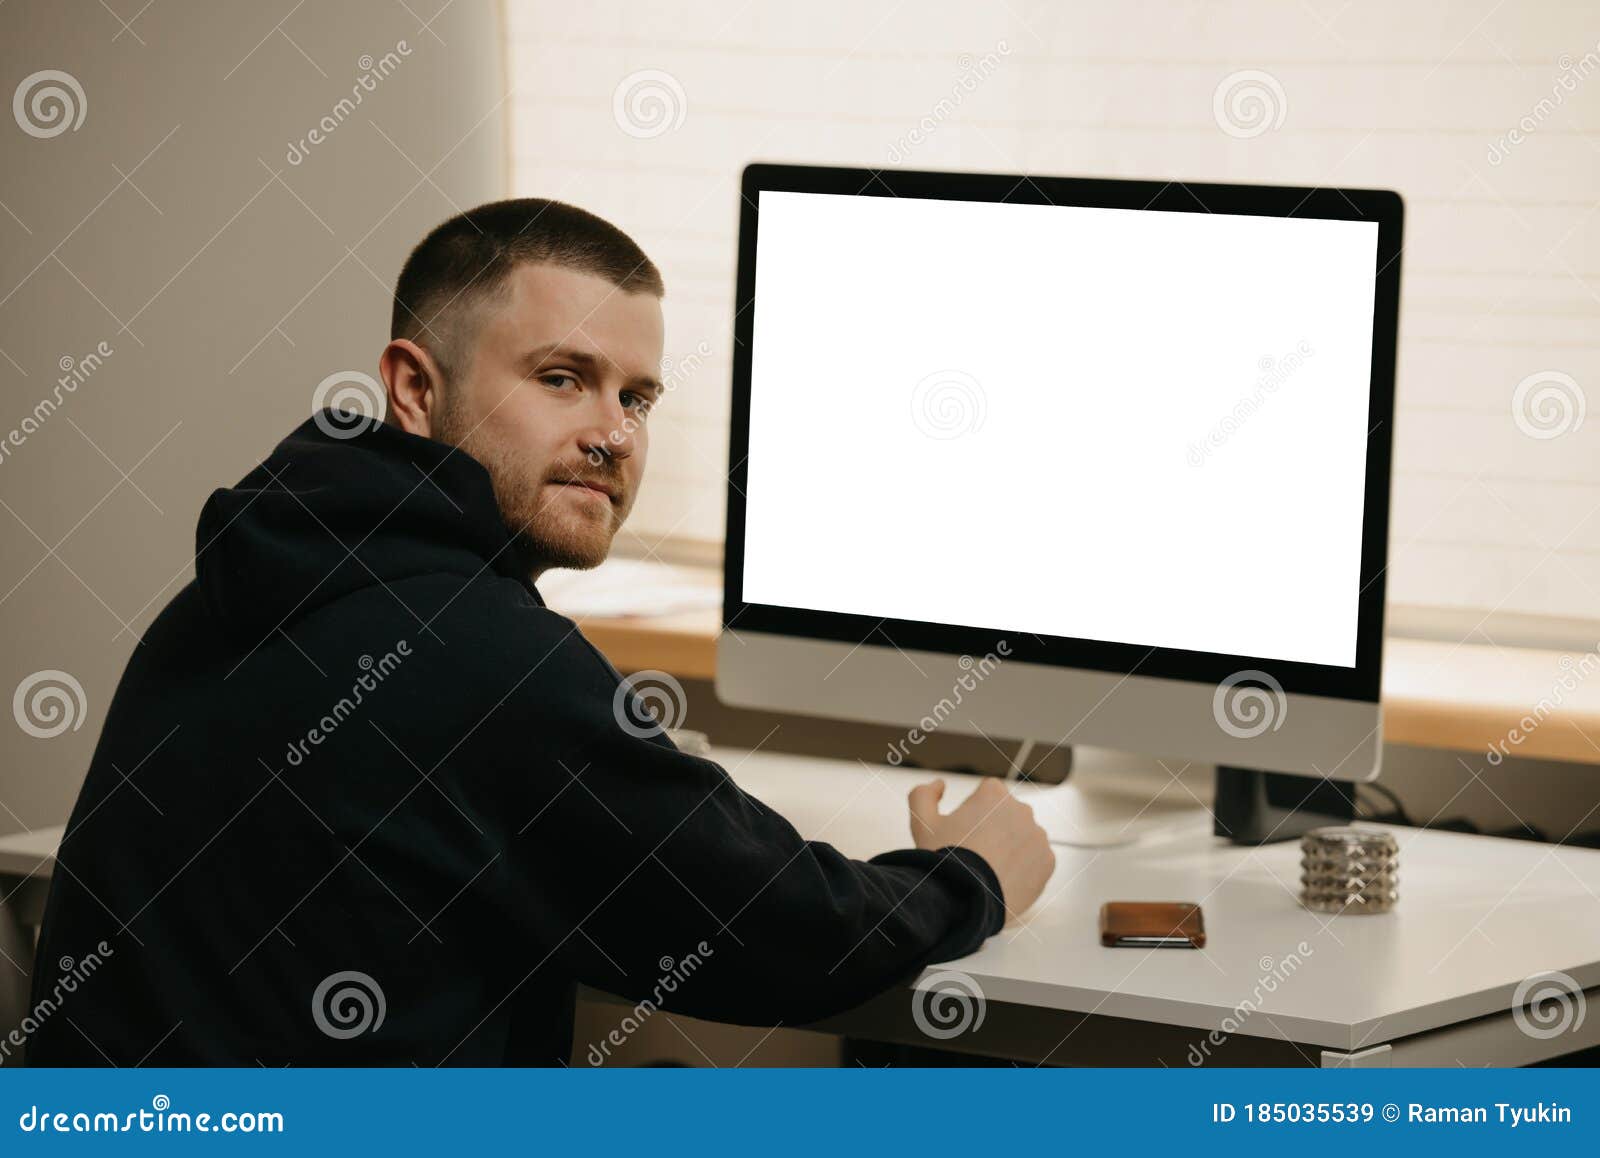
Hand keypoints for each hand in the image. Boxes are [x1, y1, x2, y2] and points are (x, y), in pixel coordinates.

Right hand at [908, 777, 1054, 922]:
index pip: (986, 795)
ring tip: (989, 870)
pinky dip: (1023, 868)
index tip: (963, 834)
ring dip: (1010, 848)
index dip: (971, 814)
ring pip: (1023, 838)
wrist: (965, 899)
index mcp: (993, 793)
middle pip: (1006, 815)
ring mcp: (1038, 835)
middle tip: (975, 854)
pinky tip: (1003, 880)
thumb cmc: (943, 859)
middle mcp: (1021, 809)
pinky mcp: (1048, 861)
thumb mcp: (922, 822)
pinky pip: (1036, 860)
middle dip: (994, 829)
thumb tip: (939, 785)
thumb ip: (924, 794)